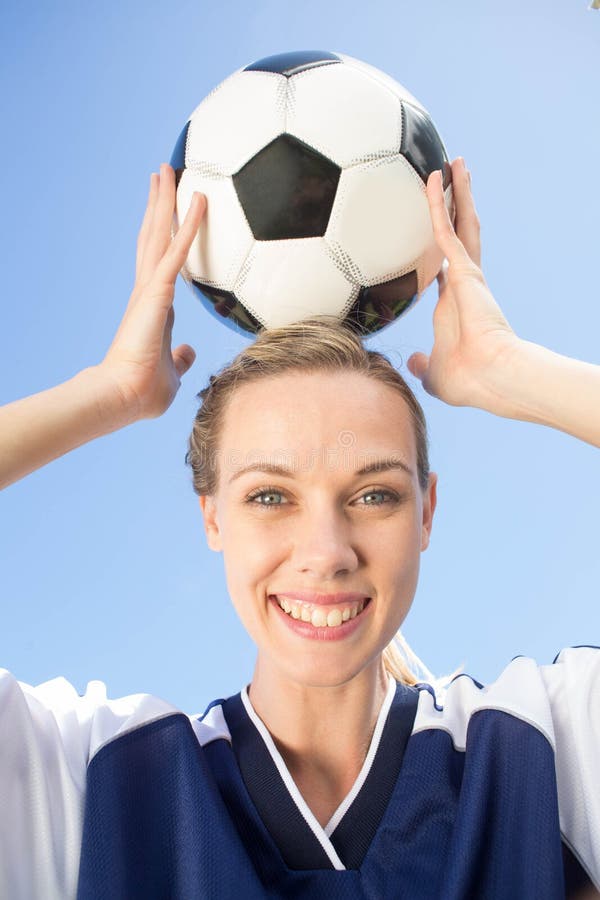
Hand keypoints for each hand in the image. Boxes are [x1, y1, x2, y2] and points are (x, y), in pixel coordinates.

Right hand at [94, 163, 206, 421]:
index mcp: (153, 308)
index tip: (168, 222)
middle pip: (153, 238)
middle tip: (162, 176)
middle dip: (157, 206)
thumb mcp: (172, 371)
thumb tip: (188, 353)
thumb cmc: (144, 392)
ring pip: (159, 233)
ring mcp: (150, 289)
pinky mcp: (157, 291)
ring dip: (165, 200)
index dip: (164, 239)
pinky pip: (178, 250)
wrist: (125, 396)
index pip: (160, 264)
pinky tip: (200, 199)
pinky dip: (190, 223)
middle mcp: (148, 292)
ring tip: (167, 170)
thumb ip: (181, 359)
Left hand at [407, 158, 520, 411]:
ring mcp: (466, 274)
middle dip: (456, 207)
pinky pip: (445, 229)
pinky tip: (433, 178)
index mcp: (455, 305)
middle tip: (455, 180)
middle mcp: (464, 284)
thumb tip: (414, 363)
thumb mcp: (435, 373)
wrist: (489, 376)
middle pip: (459, 236)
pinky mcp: (464, 270)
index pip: (448, 267)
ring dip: (456, 193)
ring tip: (455, 164)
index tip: (439, 232)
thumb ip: (424, 365)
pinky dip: (438, 202)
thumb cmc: (467, 381)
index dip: (443, 247)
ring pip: (459, 223)